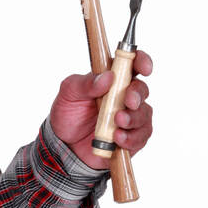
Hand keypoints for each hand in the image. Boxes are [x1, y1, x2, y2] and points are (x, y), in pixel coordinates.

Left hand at [49, 50, 153, 168]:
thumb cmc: (68, 114)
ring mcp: (130, 117)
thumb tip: (107, 77)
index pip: (133, 64)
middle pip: (142, 89)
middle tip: (128, 101)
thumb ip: (86, 83)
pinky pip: (141, 137)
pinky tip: (117, 138)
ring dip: (133, 118)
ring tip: (117, 122)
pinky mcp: (131, 137)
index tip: (144, 68)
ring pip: (144, 114)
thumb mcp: (69, 94)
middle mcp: (125, 96)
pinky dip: (131, 138)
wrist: (63, 145)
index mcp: (112, 79)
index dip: (142, 62)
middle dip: (137, 94)